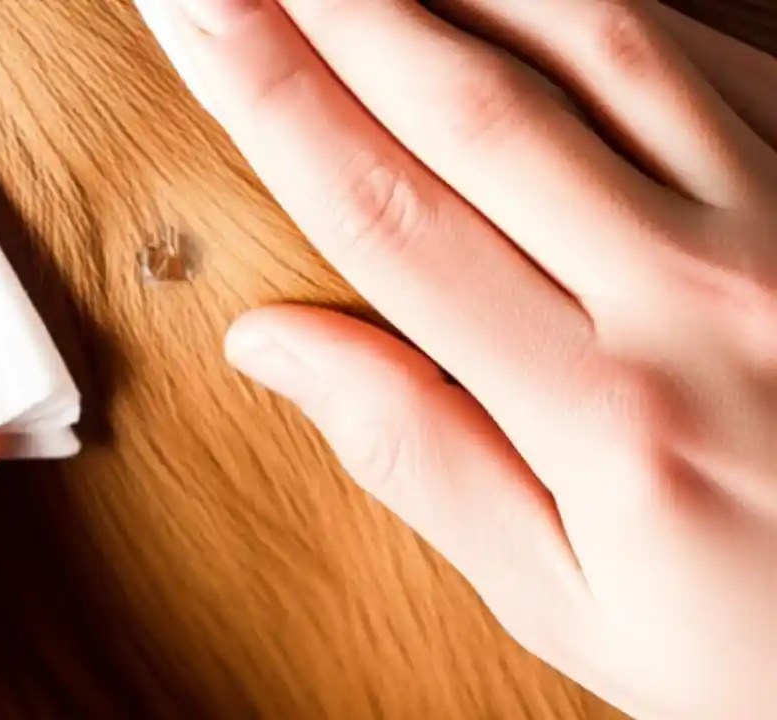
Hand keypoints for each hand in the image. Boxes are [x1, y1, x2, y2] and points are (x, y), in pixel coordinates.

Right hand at [138, 1, 776, 716]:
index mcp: (602, 411)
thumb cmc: (765, 643)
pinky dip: (597, 3)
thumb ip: (417, 457)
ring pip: (598, 39)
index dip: (271, 98)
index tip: (196, 16)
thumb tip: (270, 344)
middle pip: (470, 105)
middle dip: (337, 6)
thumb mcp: (569, 597)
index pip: (386, 214)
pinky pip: (709, 46)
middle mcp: (697, 293)